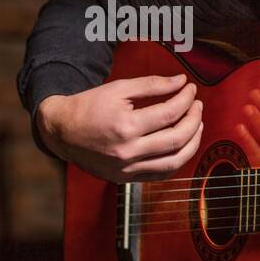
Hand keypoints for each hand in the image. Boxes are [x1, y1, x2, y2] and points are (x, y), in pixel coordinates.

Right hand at [36, 74, 202, 182]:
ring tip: (196, 125)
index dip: (186, 99)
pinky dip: (177, 160)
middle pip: (176, 139)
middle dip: (194, 119)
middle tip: (197, 105)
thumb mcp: (118, 88)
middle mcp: (128, 152)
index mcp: (125, 127)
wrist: (62, 131)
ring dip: (192, 142)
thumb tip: (181, 82)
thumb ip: (152, 84)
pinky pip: (161, 174)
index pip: (169, 113)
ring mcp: (127, 169)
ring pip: (174, 162)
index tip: (190, 89)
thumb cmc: (89, 107)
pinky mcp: (126, 179)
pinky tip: (183, 146)